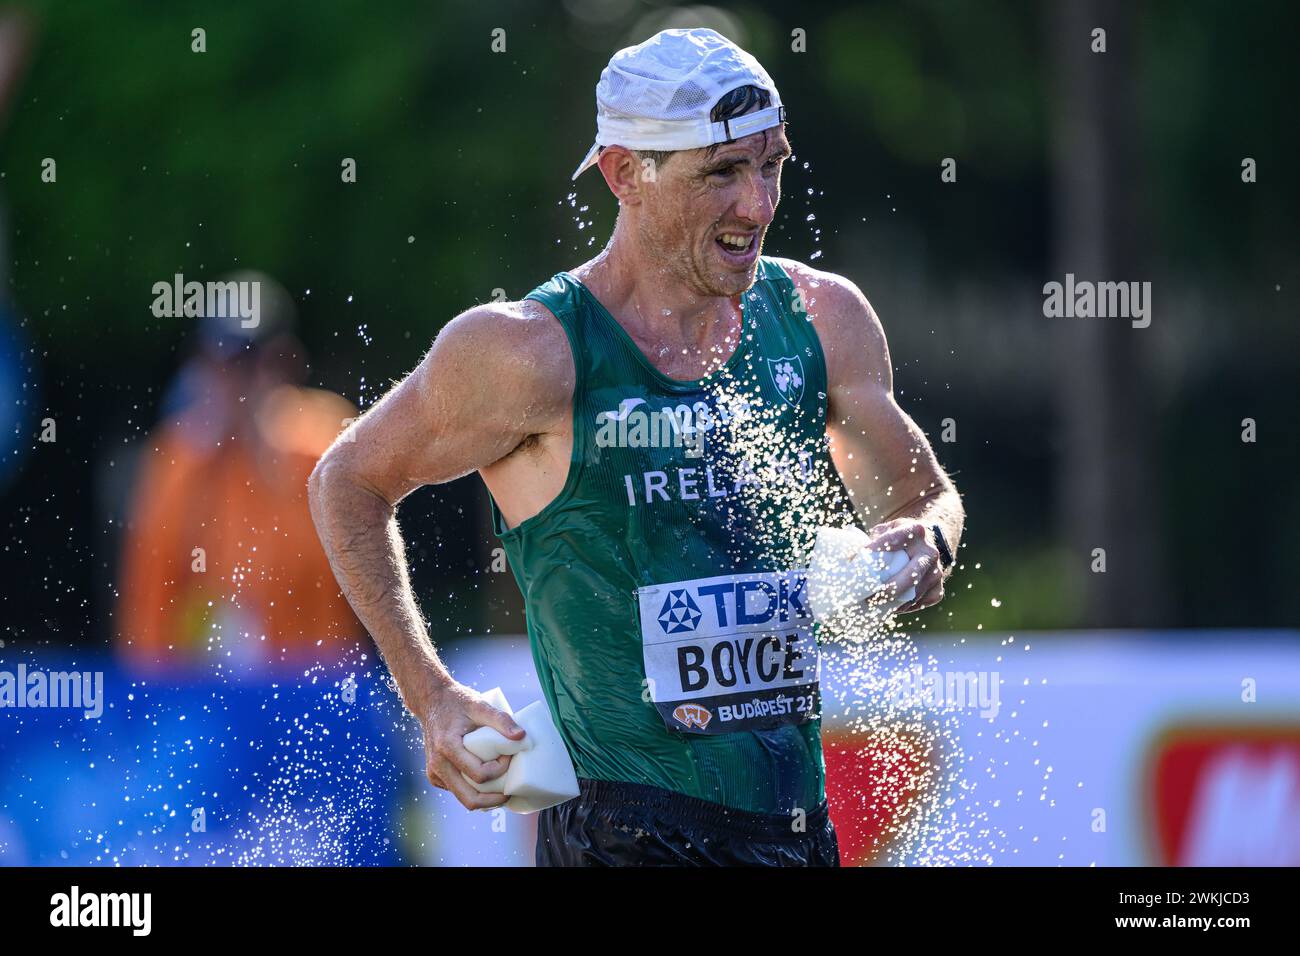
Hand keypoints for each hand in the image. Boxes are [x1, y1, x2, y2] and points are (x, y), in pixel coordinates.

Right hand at [415, 679, 526, 810]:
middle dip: (493, 800)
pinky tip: (486, 780)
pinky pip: (457, 791)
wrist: (431, 701)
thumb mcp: (480, 705)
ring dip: (484, 798)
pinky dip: (472, 790)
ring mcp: (434, 773)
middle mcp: (437, 764)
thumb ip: (501, 719)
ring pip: (463, 799)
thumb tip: (521, 736)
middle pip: (469, 799)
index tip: (508, 756)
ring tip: (501, 788)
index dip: (500, 769)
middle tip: (510, 792)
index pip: (480, 774)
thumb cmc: (457, 702)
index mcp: (447, 747)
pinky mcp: (434, 776)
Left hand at [863, 518, 945, 614]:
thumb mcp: (887, 531)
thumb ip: (871, 540)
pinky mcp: (939, 588)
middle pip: (909, 575)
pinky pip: (921, 602)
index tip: (857, 559)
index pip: (893, 540)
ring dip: (894, 601)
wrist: (928, 543)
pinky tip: (892, 606)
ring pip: (915, 592)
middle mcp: (929, 551)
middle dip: (888, 589)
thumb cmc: (899, 539)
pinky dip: (905, 606)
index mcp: (915, 531)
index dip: (875, 549)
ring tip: (874, 604)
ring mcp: (936, 571)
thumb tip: (849, 557)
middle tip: (869, 597)